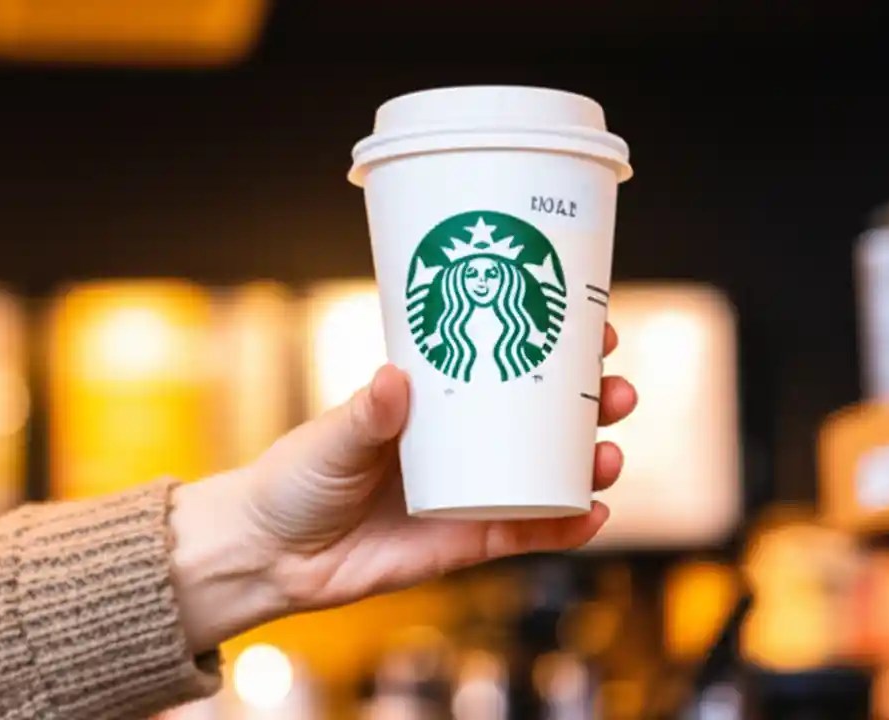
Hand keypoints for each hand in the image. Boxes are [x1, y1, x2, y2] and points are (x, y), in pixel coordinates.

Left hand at [170, 324, 636, 651]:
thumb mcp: (331, 438)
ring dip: (588, 465)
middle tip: (617, 393)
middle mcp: (464, 445)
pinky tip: (593, 515)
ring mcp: (472, 493)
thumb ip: (367, 414)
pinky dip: (564, 527)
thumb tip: (396, 379)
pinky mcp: (469, 543)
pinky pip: (527, 534)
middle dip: (591, 405)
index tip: (597, 330)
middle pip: (545, 421)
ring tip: (609, 456)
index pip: (509, 366)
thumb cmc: (295, 481)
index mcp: (438, 404)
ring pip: (547, 476)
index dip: (559, 349)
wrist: (271, 556)